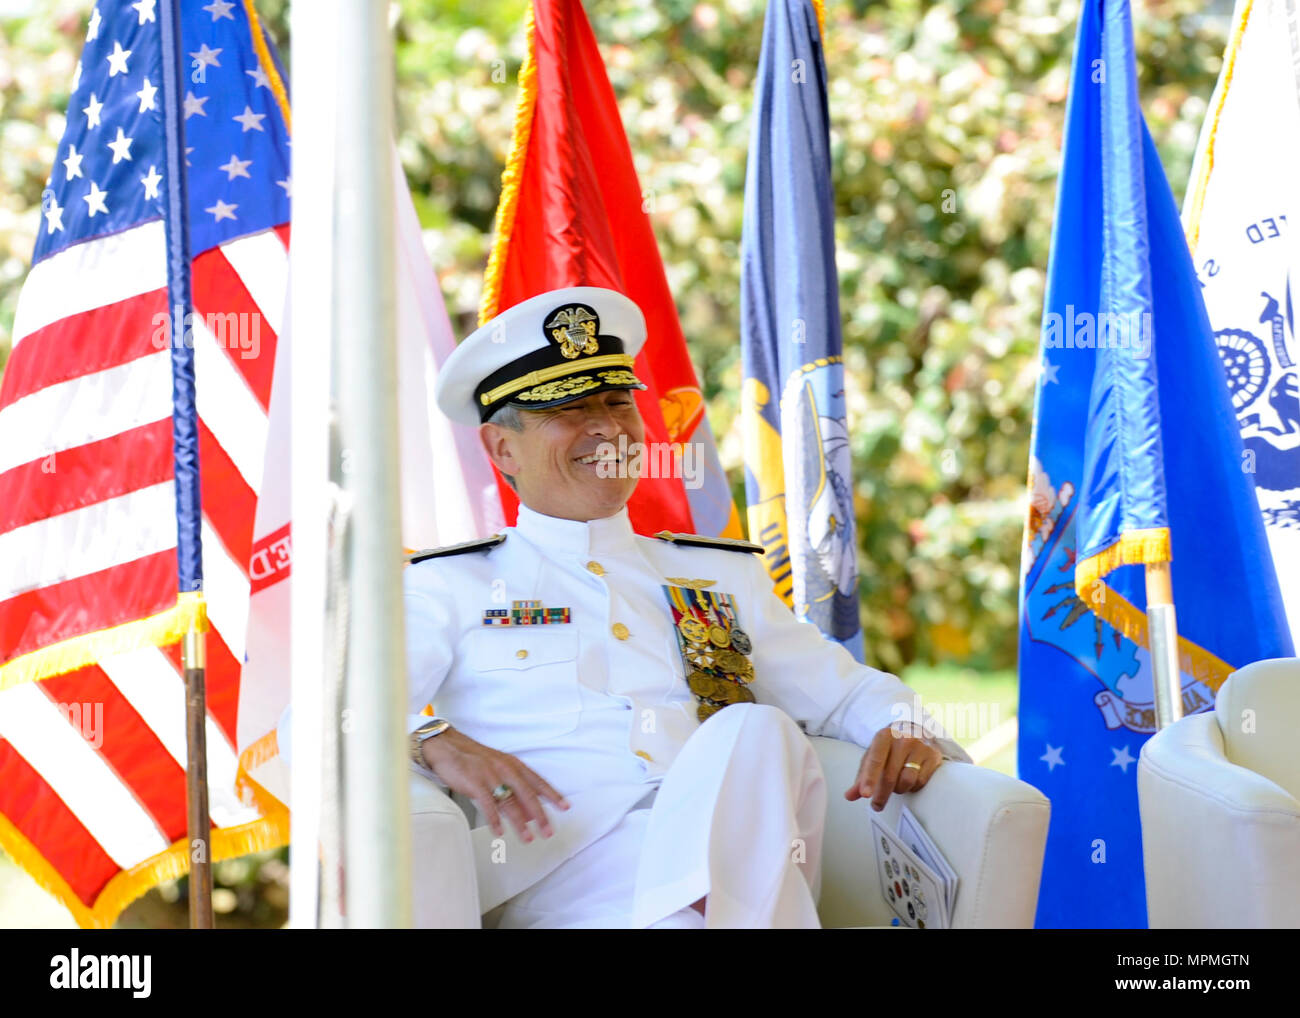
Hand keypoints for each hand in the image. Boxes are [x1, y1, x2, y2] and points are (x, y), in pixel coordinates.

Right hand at [420, 727, 569, 841]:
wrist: (448, 747)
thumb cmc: (474, 759)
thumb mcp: (499, 766)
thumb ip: (515, 785)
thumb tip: (530, 809)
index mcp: (514, 765)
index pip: (538, 781)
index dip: (552, 795)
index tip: (565, 806)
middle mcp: (506, 769)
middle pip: (528, 795)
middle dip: (540, 815)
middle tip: (548, 832)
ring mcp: (490, 776)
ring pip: (509, 802)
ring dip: (520, 823)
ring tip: (527, 838)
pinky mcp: (475, 783)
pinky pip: (488, 805)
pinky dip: (494, 820)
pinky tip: (499, 832)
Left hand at [845, 722, 943, 811]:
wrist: (917, 729)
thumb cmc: (890, 746)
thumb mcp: (874, 754)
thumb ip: (862, 776)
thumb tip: (849, 796)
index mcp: (884, 735)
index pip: (875, 760)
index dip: (869, 779)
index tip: (866, 794)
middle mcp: (904, 738)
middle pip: (890, 775)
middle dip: (882, 794)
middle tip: (876, 805)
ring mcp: (921, 746)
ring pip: (907, 781)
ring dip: (899, 789)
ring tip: (895, 784)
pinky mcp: (934, 756)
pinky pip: (921, 782)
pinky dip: (912, 787)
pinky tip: (909, 779)